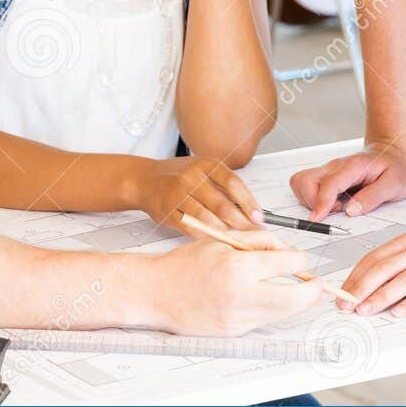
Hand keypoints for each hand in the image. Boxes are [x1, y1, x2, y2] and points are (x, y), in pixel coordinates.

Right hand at [136, 156, 267, 235]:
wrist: (146, 180)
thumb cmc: (178, 175)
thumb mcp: (203, 169)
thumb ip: (224, 185)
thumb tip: (250, 208)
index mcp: (205, 165)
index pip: (233, 184)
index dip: (248, 203)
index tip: (259, 217)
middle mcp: (191, 178)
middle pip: (222, 204)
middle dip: (241, 222)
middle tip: (254, 233)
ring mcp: (178, 195)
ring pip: (207, 219)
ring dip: (225, 232)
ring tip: (238, 239)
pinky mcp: (169, 213)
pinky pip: (192, 229)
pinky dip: (207, 237)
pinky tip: (217, 241)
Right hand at [152, 240, 323, 335]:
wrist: (156, 292)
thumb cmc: (184, 264)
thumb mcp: (222, 240)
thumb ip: (258, 242)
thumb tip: (287, 251)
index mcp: (237, 266)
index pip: (287, 264)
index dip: (301, 261)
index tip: (302, 260)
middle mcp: (239, 295)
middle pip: (295, 298)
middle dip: (313, 292)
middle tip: (318, 286)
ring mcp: (237, 317)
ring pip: (282, 313)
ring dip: (295, 303)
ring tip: (297, 291)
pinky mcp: (232, 332)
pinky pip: (263, 320)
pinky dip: (271, 310)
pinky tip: (266, 299)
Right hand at [289, 142, 405, 220]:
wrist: (390, 152)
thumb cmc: (394, 167)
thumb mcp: (395, 184)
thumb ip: (373, 197)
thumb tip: (351, 211)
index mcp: (353, 166)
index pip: (329, 183)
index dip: (321, 202)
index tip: (318, 218)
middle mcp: (335, 166)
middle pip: (305, 180)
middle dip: (312, 202)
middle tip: (335, 210)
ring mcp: (328, 171)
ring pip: (301, 183)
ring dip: (309, 200)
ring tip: (333, 207)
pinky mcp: (325, 177)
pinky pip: (305, 186)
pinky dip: (310, 199)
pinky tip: (330, 203)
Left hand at [340, 228, 405, 317]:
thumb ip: (397, 262)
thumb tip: (368, 282)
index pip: (375, 259)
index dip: (356, 276)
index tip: (342, 292)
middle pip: (385, 269)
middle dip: (362, 288)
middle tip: (347, 304)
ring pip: (404, 281)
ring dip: (382, 296)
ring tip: (365, 309)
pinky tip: (400, 312)